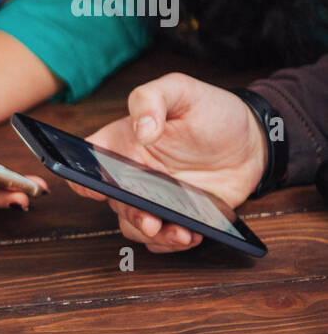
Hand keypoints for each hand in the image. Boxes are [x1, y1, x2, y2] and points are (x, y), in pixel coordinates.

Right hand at [78, 73, 266, 252]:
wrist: (251, 141)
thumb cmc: (211, 111)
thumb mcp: (181, 90)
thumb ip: (152, 99)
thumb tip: (142, 131)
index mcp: (119, 144)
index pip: (84, 164)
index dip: (82, 178)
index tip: (98, 188)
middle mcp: (129, 175)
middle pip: (113, 203)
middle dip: (132, 215)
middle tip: (151, 221)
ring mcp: (151, 198)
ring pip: (135, 226)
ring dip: (153, 235)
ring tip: (181, 233)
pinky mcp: (175, 216)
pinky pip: (162, 239)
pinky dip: (172, 243)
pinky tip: (191, 235)